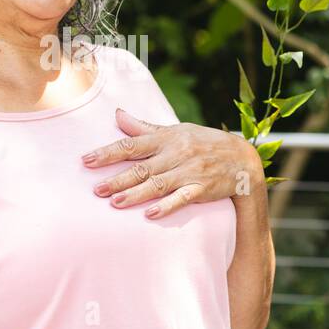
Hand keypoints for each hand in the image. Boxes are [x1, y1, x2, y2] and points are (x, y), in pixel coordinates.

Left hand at [80, 108, 263, 219]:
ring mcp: (189, 172)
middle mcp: (175, 154)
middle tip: (96, 189)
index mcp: (166, 139)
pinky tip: (150, 214)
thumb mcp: (175, 131)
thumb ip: (144, 128)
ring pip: (158, 184)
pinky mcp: (201, 188)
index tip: (87, 160)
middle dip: (117, 178)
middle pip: (141, 167)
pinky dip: (166, 206)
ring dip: (136, 194)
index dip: (108, 153)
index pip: (132, 144)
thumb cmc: (202, 143)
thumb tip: (117, 114)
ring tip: (114, 202)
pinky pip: (182, 197)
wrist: (241, 159)